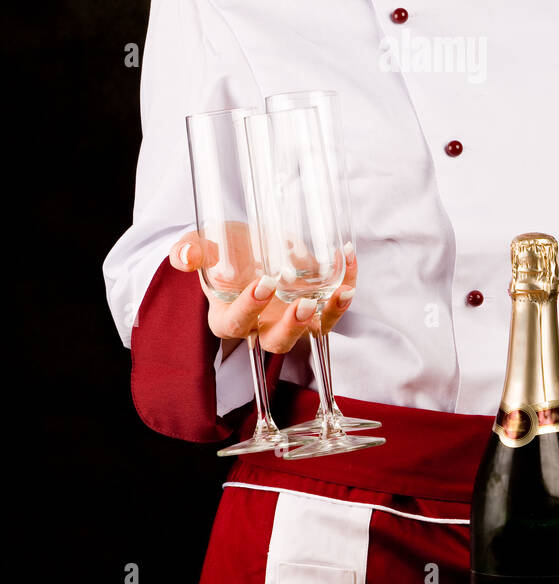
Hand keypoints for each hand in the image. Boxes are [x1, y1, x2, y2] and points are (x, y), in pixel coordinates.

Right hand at [168, 227, 356, 356]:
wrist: (248, 242)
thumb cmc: (220, 249)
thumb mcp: (202, 244)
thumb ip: (189, 250)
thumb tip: (184, 258)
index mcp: (227, 315)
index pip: (235, 324)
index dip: (248, 310)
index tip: (263, 284)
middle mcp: (261, 325)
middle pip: (277, 342)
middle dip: (292, 327)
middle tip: (304, 303)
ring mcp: (290, 319)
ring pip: (312, 332)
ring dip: (330, 315)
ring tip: (343, 291)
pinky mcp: (314, 307)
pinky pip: (333, 308)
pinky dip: (345, 289)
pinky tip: (348, 260)